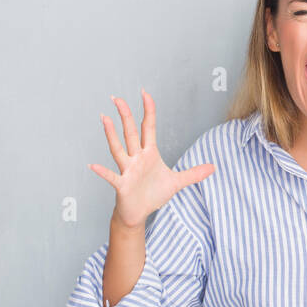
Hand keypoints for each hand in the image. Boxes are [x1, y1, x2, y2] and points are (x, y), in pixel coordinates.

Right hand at [89, 89, 215, 229]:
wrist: (138, 213)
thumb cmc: (153, 194)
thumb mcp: (176, 182)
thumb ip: (194, 174)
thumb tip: (213, 167)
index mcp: (149, 154)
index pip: (148, 127)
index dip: (148, 111)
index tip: (144, 93)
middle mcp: (136, 158)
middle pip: (130, 133)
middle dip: (125, 115)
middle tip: (117, 98)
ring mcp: (128, 171)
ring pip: (119, 149)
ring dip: (111, 135)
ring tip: (104, 118)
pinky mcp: (122, 185)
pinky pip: (111, 177)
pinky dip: (103, 172)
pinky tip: (93, 165)